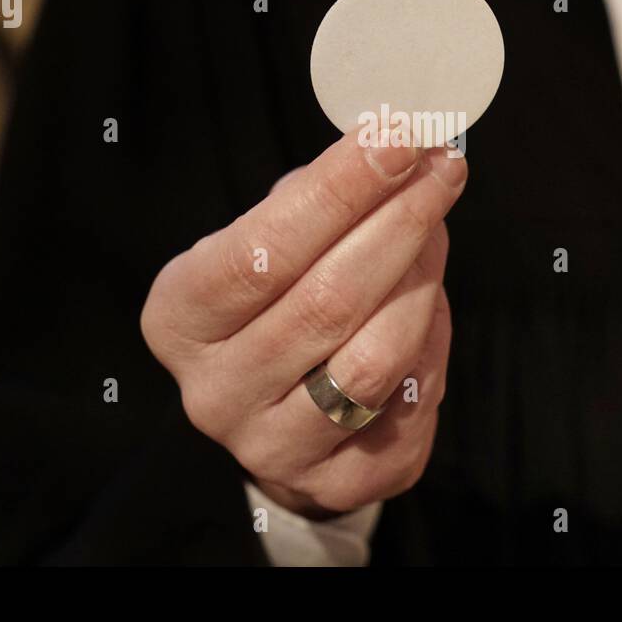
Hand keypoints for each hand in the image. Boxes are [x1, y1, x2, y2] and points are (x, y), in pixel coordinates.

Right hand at [141, 131, 465, 517]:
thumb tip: (396, 147)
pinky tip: (428, 302)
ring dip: (422, 279)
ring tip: (435, 224)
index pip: (263, 250)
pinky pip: (409, 404)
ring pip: (374, 358)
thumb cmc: (270, 300)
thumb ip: (316, 200)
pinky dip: (433, 341)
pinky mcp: (339, 484)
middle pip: (327, 301)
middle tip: (441, 167)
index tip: (397, 136)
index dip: (338, 190)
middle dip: (398, 221)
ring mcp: (273, 447)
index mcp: (180, 320)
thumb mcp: (263, 241)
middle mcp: (216, 393)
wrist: (271, 408)